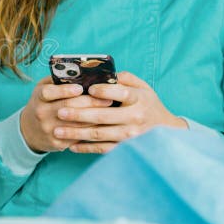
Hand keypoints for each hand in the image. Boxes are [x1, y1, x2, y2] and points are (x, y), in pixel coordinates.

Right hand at [20, 77, 112, 152]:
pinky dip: (91, 130)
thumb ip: (58, 80)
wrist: (30, 130)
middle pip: (67, 108)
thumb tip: (82, 72)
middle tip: (107, 99)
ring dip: (94, 117)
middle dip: (90, 103)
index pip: (49, 92)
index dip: (65, 90)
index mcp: (38, 97)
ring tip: (109, 111)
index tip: (81, 88)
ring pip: (76, 124)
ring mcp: (49, 129)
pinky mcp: (57, 143)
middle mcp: (41, 113)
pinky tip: (102, 125)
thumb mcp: (43, 88)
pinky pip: (77, 137)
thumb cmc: (43, 103)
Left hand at [53, 71, 187, 153]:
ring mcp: (129, 136)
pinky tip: (71, 146)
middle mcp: (134, 118)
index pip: (120, 93)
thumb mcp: (143, 87)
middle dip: (79, 114)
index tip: (88, 88)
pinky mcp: (125, 148)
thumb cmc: (148, 104)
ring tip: (58, 130)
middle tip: (60, 111)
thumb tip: (104, 73)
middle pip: (103, 116)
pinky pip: (103, 149)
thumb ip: (125, 78)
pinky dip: (86, 148)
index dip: (104, 91)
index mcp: (138, 99)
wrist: (166, 132)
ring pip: (99, 134)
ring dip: (76, 133)